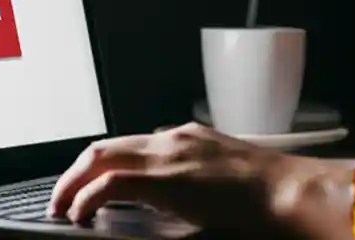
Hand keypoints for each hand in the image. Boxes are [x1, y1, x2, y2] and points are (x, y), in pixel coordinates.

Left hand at [47, 122, 353, 237]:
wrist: (291, 193)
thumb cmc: (273, 197)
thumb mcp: (229, 183)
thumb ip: (199, 188)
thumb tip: (183, 209)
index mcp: (189, 141)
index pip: (132, 147)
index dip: (104, 167)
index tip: (91, 188)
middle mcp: (173, 140)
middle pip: (106, 146)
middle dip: (77, 172)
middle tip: (63, 198)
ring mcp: (168, 154)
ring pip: (101, 156)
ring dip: (74, 182)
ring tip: (63, 207)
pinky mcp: (164, 178)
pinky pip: (110, 182)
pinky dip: (87, 196)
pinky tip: (80, 214)